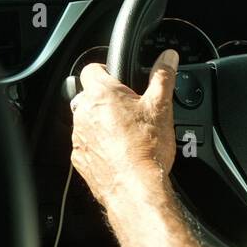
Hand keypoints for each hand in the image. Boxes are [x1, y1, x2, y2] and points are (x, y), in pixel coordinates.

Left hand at [70, 49, 178, 206]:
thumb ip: (163, 76)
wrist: (136, 188)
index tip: (118, 78)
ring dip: (101, 123)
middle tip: (129, 110)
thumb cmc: (146, 149)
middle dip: (107, 100)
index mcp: (101, 94)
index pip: (92, 69)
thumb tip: (168, 57)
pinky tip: (119, 152)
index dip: (106, 70)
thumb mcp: (161, 106)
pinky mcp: (79, 157)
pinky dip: (98, 145)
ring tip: (126, 134)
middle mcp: (84, 112)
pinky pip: (86, 143)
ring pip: (87, 120)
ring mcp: (78, 136)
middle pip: (90, 96)